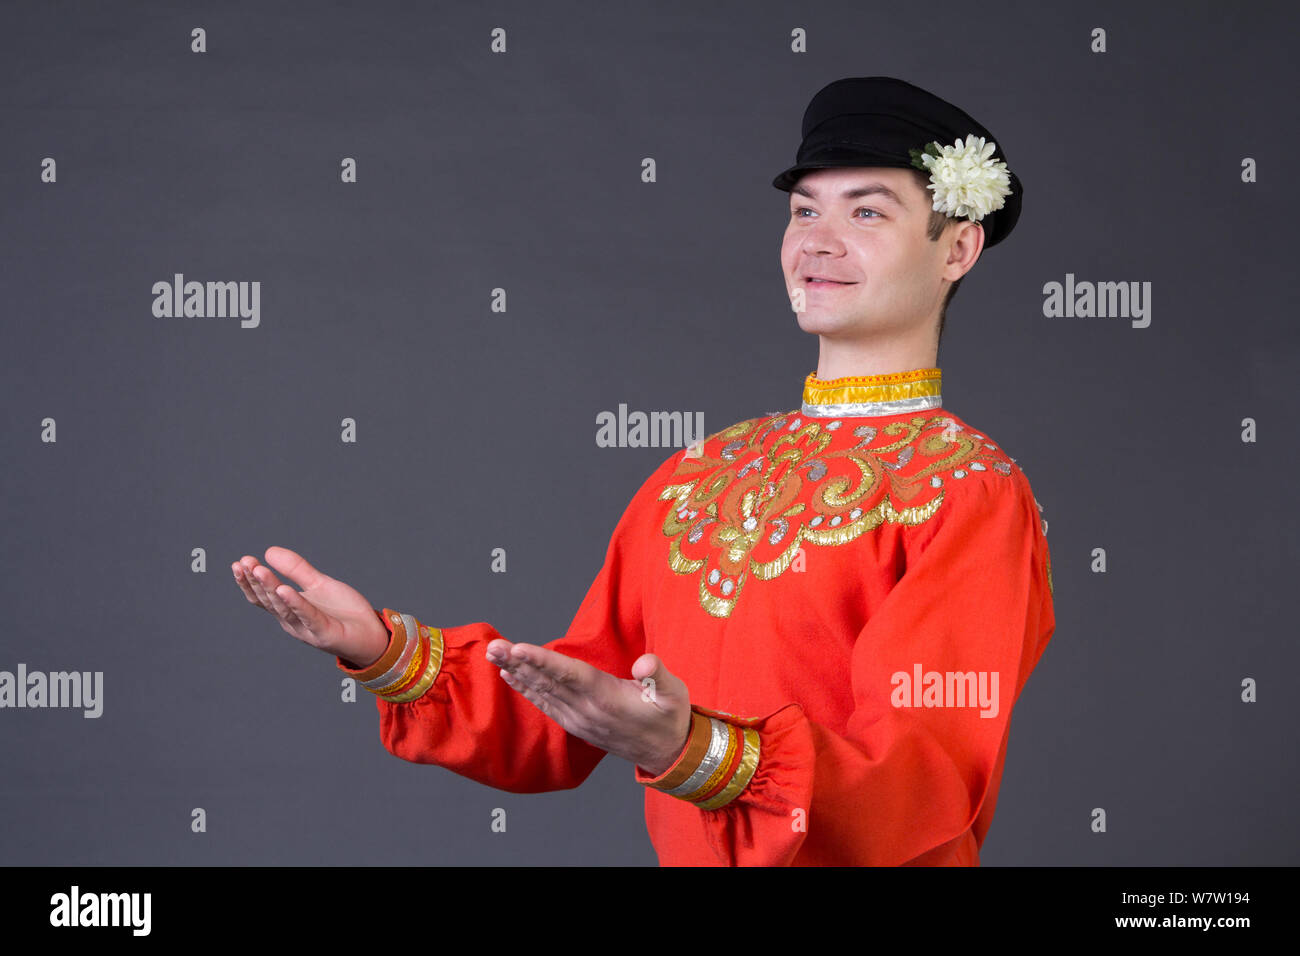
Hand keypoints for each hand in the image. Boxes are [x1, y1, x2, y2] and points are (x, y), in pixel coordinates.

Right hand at [232, 547, 388, 667]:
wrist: (371, 634)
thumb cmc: (343, 612)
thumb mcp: (319, 584)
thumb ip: (296, 569)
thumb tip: (269, 551)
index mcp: (289, 610)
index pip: (262, 596)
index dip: (249, 581)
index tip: (239, 562)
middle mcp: (293, 621)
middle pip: (269, 600)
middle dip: (255, 581)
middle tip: (243, 563)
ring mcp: (307, 628)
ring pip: (284, 607)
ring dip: (270, 588)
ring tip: (259, 570)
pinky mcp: (324, 632)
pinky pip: (308, 616)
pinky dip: (296, 603)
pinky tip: (285, 590)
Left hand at [486, 641, 692, 776]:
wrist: (668, 753)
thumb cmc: (670, 717)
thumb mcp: (674, 693)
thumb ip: (659, 675)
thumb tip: (645, 663)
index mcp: (606, 698)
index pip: (568, 675)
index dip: (542, 661)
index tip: (517, 648)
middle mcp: (586, 710)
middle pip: (546, 682)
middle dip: (517, 663)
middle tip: (491, 647)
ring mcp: (578, 719)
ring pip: (541, 693)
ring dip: (516, 673)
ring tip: (493, 655)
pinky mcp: (575, 724)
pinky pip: (545, 704)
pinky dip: (526, 690)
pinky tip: (510, 676)